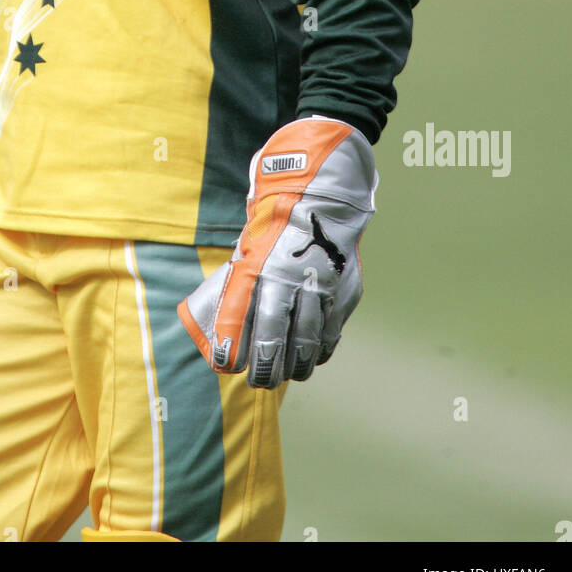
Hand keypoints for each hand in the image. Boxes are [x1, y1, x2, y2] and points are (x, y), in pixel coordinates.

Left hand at [177, 116, 377, 388]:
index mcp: (262, 266)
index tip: (227, 365)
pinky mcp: (345, 288)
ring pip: (310, 339)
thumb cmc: (276, 221)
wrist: (321, 192)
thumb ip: (243, 281)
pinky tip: (315, 356)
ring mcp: (322, 285)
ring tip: (290, 374)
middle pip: (280, 337)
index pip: (246, 317)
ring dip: (298, 363)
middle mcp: (292, 278)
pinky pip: (333, 328)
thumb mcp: (250, 245)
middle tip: (261, 379)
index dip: (236, 345)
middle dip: (269, 366)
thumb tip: (228, 321)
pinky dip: (324, 347)